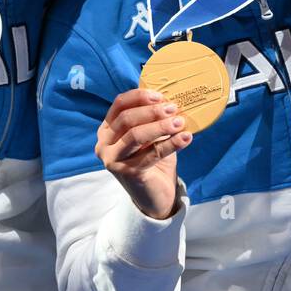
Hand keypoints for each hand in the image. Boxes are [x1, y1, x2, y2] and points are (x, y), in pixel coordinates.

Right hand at [95, 89, 191, 219]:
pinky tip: (185, 138)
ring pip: (135, 136)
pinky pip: (151, 154)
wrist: (155, 194)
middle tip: (173, 109)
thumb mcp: (150, 135)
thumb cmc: (152, 159)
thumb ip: (153, 119)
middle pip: (126, 119)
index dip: (139, 97)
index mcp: (107, 129)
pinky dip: (171, 144)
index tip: (160, 96)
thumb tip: (170, 100)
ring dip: (160, 127)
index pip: (119, 105)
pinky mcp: (127, 173)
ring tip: (180, 122)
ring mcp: (113, 160)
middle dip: (151, 112)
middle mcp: (104, 144)